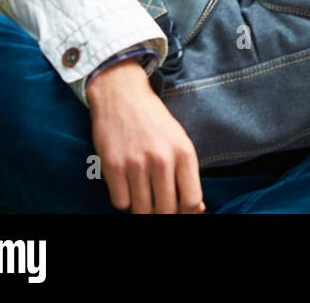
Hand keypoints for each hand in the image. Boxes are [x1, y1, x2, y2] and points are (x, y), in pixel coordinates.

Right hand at [87, 60, 204, 212]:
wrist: (123, 96)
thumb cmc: (155, 123)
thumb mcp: (180, 142)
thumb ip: (188, 176)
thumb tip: (197, 209)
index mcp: (184, 153)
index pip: (191, 201)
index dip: (186, 213)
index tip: (178, 209)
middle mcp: (162, 160)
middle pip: (165, 211)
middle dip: (162, 213)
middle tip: (157, 204)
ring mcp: (136, 164)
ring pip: (141, 210)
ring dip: (141, 207)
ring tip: (142, 191)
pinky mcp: (112, 166)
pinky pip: (120, 202)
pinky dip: (123, 199)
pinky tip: (126, 184)